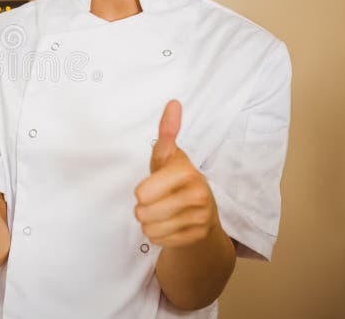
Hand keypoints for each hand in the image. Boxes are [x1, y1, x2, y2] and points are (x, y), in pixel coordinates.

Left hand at [134, 100, 219, 247]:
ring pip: (150, 228)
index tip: (154, 186)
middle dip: (143, 208)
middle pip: (143, 212)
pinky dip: (160, 235)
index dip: (142, 191)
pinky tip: (172, 225)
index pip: (142, 193)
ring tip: (164, 212)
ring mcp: (200, 219)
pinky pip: (160, 240)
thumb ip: (167, 132)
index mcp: (187, 172)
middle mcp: (198, 195)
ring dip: (150, 222)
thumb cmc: (176, 179)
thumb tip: (173, 103)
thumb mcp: (167, 155)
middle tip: (158, 200)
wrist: (202, 212)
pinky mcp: (198, 237)